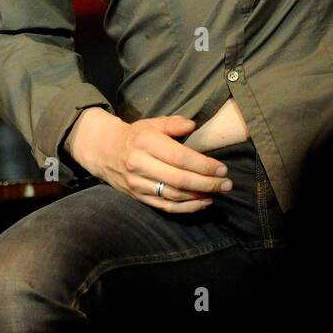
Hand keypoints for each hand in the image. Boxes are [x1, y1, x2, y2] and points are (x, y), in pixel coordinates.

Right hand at [74, 111, 232, 212]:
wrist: (105, 151)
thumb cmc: (136, 135)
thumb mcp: (152, 123)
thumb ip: (173, 123)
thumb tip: (193, 126)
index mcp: (146, 142)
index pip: (179, 157)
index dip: (203, 165)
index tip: (222, 168)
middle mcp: (140, 165)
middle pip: (178, 179)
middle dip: (206, 183)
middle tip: (227, 184)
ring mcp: (138, 184)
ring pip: (173, 195)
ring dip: (198, 196)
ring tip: (218, 193)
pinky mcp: (138, 197)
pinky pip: (165, 206)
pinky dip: (186, 208)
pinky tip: (202, 203)